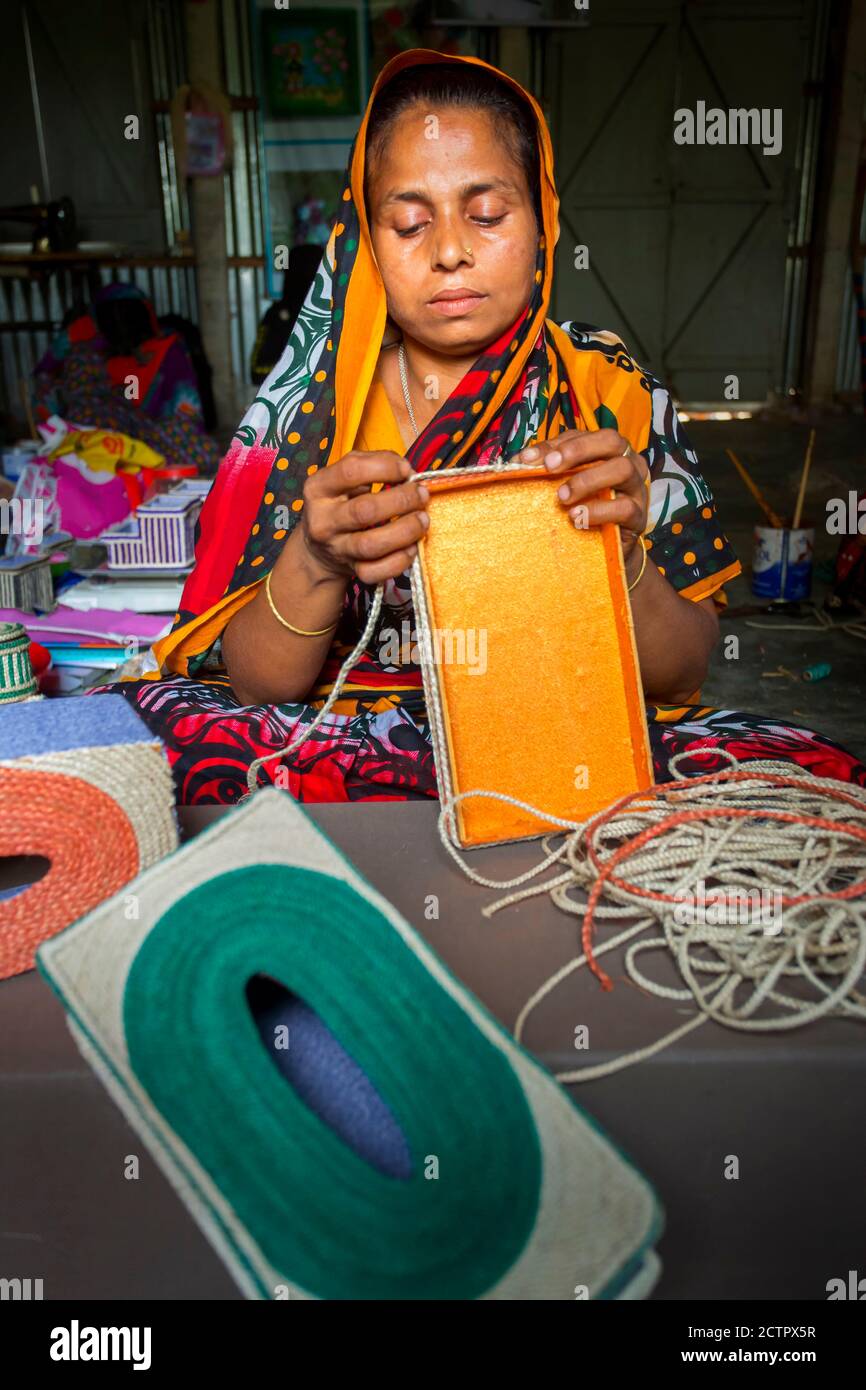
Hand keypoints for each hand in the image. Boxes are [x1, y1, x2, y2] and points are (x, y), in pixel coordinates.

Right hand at [299, 450, 429, 584]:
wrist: (320, 548)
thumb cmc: (341, 503)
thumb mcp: (346, 478)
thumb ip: (373, 464)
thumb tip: (406, 470)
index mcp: (318, 488)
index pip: (351, 471)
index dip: (385, 467)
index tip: (406, 469)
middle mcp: (323, 520)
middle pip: (364, 511)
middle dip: (402, 500)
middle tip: (421, 495)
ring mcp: (336, 549)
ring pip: (371, 545)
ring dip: (405, 531)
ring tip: (422, 519)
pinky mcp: (352, 570)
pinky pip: (377, 571)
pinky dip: (400, 560)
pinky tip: (411, 547)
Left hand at [519, 429, 649, 559]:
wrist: (604, 548)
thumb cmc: (585, 508)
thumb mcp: (568, 484)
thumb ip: (551, 469)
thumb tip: (520, 460)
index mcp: (610, 450)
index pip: (585, 435)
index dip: (557, 444)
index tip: (529, 459)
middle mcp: (629, 462)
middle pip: (612, 441)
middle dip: (578, 450)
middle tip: (550, 468)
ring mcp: (637, 489)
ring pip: (621, 469)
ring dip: (587, 480)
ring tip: (562, 497)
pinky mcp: (638, 517)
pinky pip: (624, 507)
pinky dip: (597, 511)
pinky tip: (576, 517)